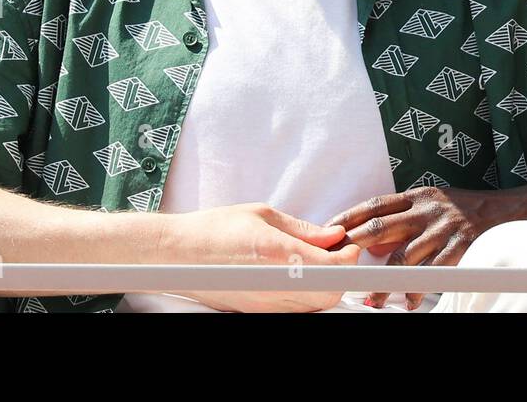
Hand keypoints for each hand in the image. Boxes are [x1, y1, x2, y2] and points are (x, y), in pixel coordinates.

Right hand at [167, 203, 360, 312]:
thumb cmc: (214, 230)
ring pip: (314, 305)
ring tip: (315, 261)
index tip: (348, 247)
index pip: (331, 268)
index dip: (348, 258)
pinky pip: (295, 309)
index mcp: (276, 254)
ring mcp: (265, 304)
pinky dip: (305, 293)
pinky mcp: (257, 312)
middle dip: (340, 274)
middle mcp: (273, 284)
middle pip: (329, 294)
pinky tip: (297, 274)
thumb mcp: (263, 215)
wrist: (177, 254)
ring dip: (324, 285)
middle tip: (336, 253)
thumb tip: (332, 235)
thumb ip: (303, 229)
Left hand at [327, 186, 526, 308]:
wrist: (510, 211)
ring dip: (385, 282)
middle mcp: (428, 210)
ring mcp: (443, 228)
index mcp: (419, 196)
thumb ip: (404, 219)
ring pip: (404, 258)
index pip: (376, 204)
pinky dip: (417, 290)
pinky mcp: (459, 247)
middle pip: (382, 227)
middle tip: (338, 265)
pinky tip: (408, 301)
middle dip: (355, 246)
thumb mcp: (434, 205)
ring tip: (372, 298)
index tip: (329, 230)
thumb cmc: (467, 210)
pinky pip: (432, 273)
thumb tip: (370, 240)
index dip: (350, 216)